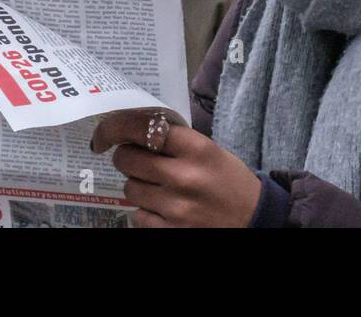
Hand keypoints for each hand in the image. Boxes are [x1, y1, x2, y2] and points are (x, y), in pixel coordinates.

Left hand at [92, 111, 261, 227]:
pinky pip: (138, 216)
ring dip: (137, 184)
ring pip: (130, 189)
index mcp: (197, 149)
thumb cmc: (228, 179)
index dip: (117, 127)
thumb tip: (131, 130)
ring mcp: (176, 208)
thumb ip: (175, 140)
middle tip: (135, 158)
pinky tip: (163, 207)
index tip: (106, 132)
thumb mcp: (209, 150)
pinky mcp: (171, 232)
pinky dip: (146, 211)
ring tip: (156, 186)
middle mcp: (184, 177)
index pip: (143, 128)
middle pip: (128, 159)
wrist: (254, 219)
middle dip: (126, 157)